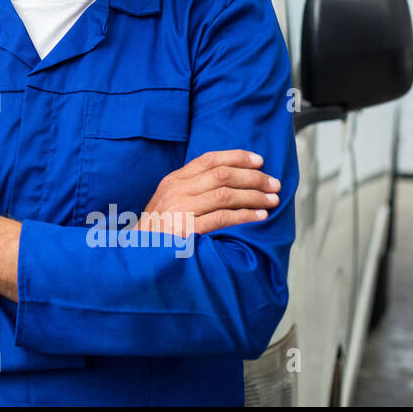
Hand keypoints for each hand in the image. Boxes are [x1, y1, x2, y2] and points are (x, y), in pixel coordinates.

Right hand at [138, 149, 280, 236]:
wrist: (139, 254)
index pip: (209, 159)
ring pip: (226, 194)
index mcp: (173, 180)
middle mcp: (177, 191)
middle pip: (222, 175)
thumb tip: (228, 178)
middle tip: (274, 183)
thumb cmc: (158, 229)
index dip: (237, 157)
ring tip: (272, 200)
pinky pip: (223, 218)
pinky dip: (245, 216)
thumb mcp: (169, 200)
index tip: (259, 161)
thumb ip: (192, 188)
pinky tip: (259, 216)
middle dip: (253, 177)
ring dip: (254, 196)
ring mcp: (181, 209)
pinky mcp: (188, 230)